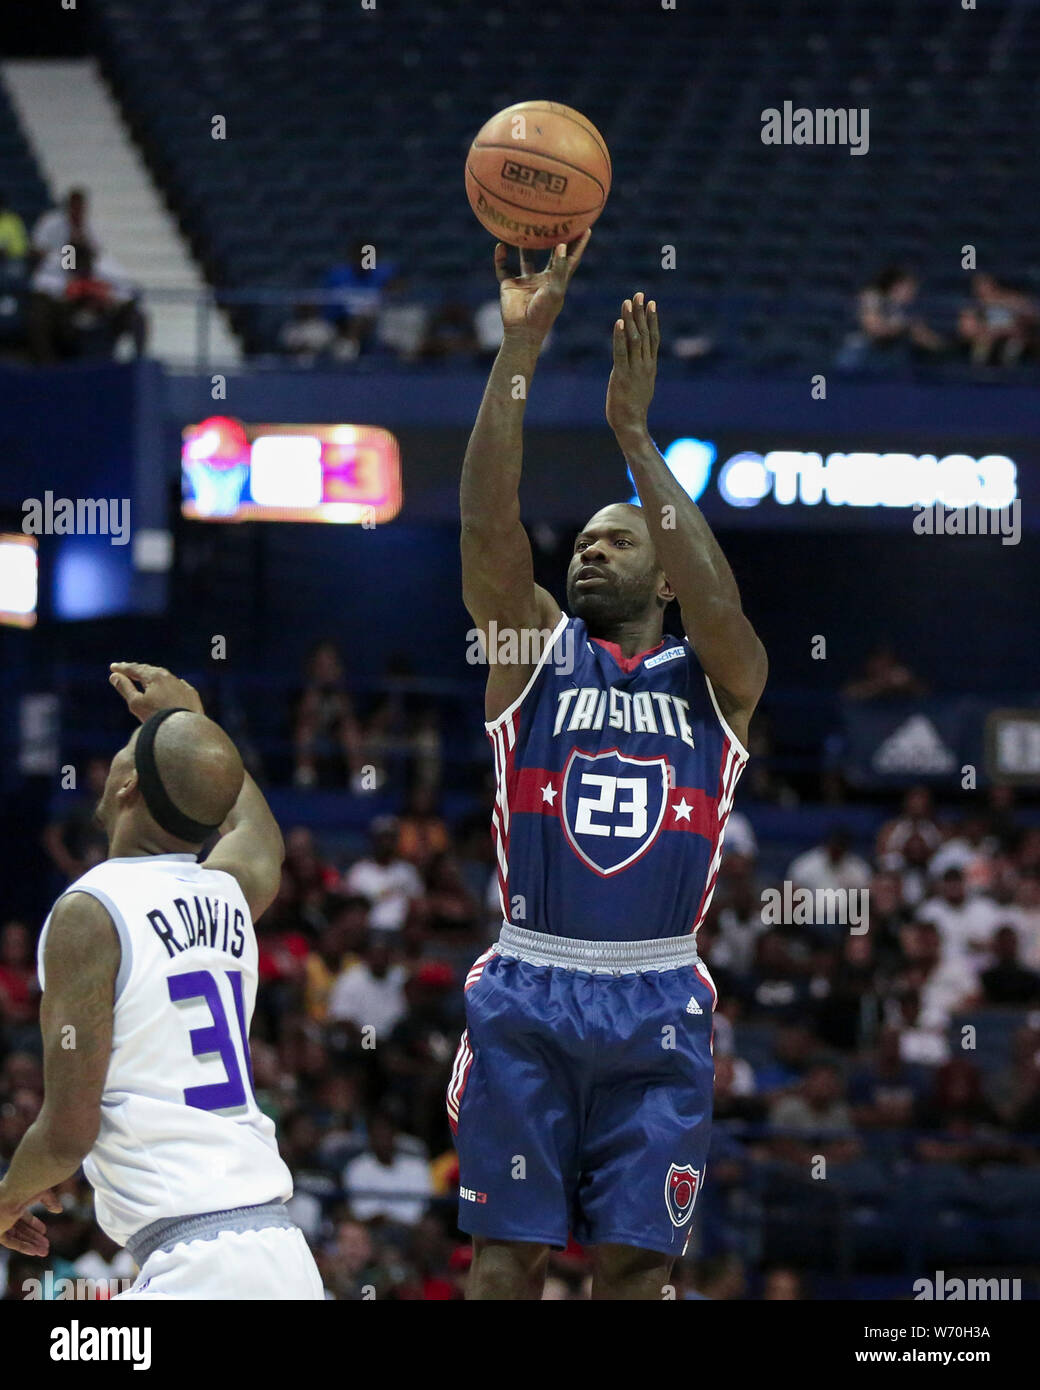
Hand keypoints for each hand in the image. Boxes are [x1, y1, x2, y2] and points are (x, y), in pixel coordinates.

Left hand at [0, 1188, 60, 1256]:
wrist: (13, 1191)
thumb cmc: (27, 1187)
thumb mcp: (42, 1193)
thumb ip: (51, 1200)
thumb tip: (59, 1210)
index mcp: (13, 1202)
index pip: (23, 1217)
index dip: (34, 1225)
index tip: (44, 1231)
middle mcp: (6, 1214)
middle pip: (21, 1229)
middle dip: (34, 1238)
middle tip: (46, 1245)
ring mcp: (2, 1223)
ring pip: (17, 1238)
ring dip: (31, 1245)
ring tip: (45, 1251)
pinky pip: (10, 1243)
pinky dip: (23, 1247)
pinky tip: (35, 1252)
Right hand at [108, 662, 203, 721]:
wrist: (184, 730)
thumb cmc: (156, 717)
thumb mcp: (136, 703)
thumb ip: (125, 687)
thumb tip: (114, 676)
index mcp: (155, 676)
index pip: (135, 669)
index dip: (123, 668)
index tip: (113, 667)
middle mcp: (171, 677)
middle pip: (150, 671)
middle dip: (138, 670)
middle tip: (127, 668)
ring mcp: (183, 686)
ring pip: (166, 677)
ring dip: (153, 676)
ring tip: (145, 676)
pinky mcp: (191, 695)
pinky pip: (178, 686)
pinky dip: (169, 685)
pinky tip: (168, 685)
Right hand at [495, 229, 590, 343]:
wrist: (522, 332)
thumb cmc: (542, 314)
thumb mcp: (554, 291)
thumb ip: (558, 268)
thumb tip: (562, 245)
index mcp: (557, 281)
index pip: (571, 258)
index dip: (579, 244)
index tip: (586, 226)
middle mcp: (543, 279)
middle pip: (550, 254)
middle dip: (555, 237)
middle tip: (557, 218)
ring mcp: (526, 281)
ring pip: (526, 257)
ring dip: (525, 244)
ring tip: (525, 224)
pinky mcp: (510, 285)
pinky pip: (503, 268)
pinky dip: (500, 258)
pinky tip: (500, 246)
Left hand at [606, 292, 659, 435]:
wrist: (631, 424)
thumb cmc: (633, 408)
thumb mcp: (642, 386)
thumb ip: (641, 371)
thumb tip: (641, 364)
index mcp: (650, 366)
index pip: (653, 338)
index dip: (652, 319)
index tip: (651, 303)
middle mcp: (645, 365)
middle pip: (644, 334)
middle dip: (641, 313)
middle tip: (639, 294)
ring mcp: (634, 370)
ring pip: (634, 340)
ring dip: (630, 320)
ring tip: (628, 302)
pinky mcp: (621, 376)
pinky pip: (621, 353)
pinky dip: (619, 337)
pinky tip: (618, 323)